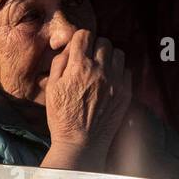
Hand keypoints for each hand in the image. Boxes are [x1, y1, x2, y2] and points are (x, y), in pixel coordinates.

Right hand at [42, 28, 131, 170]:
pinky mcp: (125, 93)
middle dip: (95, 46)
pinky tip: (110, 81)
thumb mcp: (52, 88)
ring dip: (109, 56)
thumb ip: (60, 63)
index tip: (79, 47)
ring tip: (102, 67)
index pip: (85, 35)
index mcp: (79, 67)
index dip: (80, 39)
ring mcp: (115, 82)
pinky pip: (127, 71)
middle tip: (89, 58)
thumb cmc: (62, 116)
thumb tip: (69, 48)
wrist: (81, 142)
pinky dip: (119, 72)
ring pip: (118, 53)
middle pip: (103, 41)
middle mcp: (100, 71)